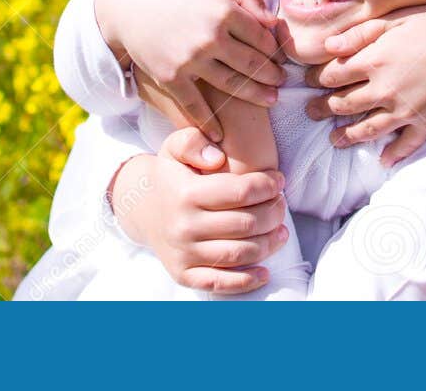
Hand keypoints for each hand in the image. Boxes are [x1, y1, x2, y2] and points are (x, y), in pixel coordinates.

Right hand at [96, 0, 283, 140]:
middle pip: (252, 64)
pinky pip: (195, 104)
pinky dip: (209, 122)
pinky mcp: (171, 78)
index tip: (281, 57)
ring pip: (233, 85)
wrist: (128, 4)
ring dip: (255, 95)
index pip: (262, 38)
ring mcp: (190, 61)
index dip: (275, 50)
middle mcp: (211, 38)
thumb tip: (272, 20)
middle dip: (271, 75)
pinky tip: (221, 134)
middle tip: (281, 81)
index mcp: (224, 11)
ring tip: (270, 99)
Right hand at [110, 127, 289, 293]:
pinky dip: (247, 281)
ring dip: (269, 244)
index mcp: (186, 193)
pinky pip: (220, 284)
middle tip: (281, 205)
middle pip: (246, 224)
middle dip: (273, 213)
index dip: (268, 186)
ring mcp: (184, 254)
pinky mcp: (184, 275)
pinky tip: (264, 272)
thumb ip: (193, 141)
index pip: (241, 191)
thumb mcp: (174, 147)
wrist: (144, 210)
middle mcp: (184, 226)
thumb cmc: (172, 177)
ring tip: (281, 231)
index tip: (279, 181)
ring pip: (240, 254)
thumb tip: (216, 158)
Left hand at [304, 0, 425, 165]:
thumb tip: (327, 47)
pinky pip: (405, 144)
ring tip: (334, 140)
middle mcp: (384, 89)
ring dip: (347, 136)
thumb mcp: (396, 21)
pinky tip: (382, 160)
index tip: (308, 81)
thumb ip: (359, 34)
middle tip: (311, 112)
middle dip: (323, 108)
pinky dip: (393, 154)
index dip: (316, 78)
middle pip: (344, 104)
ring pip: (367, 128)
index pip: (333, 74)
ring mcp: (405, 109)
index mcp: (374, 60)